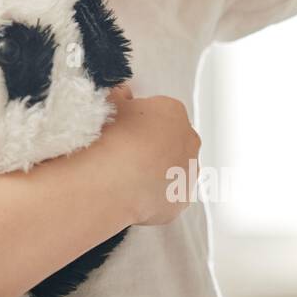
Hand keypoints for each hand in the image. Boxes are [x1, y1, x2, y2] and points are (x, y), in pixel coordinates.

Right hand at [95, 86, 200, 225]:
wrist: (110, 181)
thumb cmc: (110, 139)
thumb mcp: (108, 104)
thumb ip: (119, 95)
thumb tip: (122, 96)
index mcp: (172, 112)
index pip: (161, 111)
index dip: (141, 119)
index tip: (125, 127)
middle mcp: (189, 141)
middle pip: (173, 139)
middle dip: (155, 143)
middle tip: (127, 150)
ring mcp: (188, 173)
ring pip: (175, 168)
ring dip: (158, 170)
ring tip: (127, 175)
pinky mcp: (179, 200)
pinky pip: (168, 195)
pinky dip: (155, 195)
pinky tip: (132, 194)